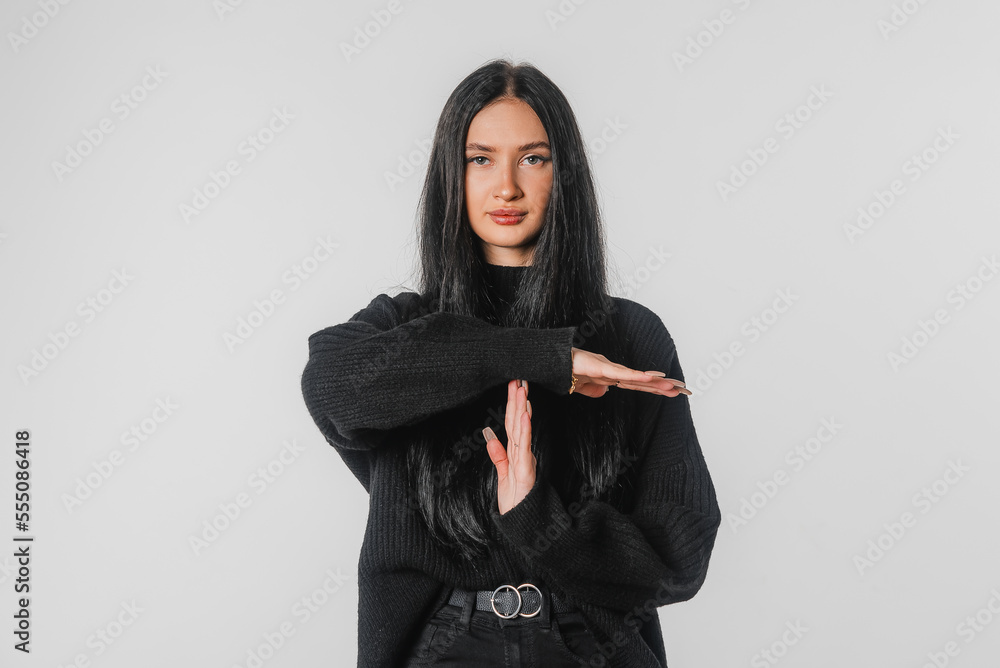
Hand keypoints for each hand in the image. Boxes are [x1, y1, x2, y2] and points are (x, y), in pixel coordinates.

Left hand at [483, 379, 533, 514]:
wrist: (522, 523)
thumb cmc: (515, 501)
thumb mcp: (503, 475)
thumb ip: (498, 455)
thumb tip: (489, 436)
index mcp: (516, 452)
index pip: (513, 424)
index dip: (513, 405)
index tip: (514, 386)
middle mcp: (522, 453)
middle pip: (519, 421)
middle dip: (519, 399)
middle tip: (519, 378)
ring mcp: (525, 460)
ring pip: (522, 429)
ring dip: (522, 408)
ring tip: (522, 389)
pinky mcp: (526, 470)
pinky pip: (524, 446)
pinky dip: (525, 430)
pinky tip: (525, 415)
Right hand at [570, 347, 690, 397]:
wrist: (553, 362)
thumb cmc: (566, 370)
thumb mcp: (583, 387)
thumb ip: (593, 390)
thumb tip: (605, 392)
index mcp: (610, 377)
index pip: (637, 385)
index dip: (654, 389)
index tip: (671, 391)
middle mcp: (614, 371)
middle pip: (642, 381)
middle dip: (662, 386)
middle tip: (683, 389)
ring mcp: (608, 368)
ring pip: (636, 377)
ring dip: (655, 382)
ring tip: (672, 386)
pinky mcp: (601, 367)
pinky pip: (622, 374)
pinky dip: (636, 376)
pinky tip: (649, 378)